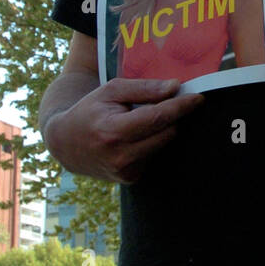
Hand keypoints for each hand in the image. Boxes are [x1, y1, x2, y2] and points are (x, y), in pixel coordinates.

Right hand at [43, 78, 203, 183]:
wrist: (65, 143)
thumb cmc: (90, 111)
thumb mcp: (111, 91)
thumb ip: (144, 88)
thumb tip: (175, 87)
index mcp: (113, 132)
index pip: (157, 118)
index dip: (181, 107)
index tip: (199, 98)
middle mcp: (120, 156)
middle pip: (165, 132)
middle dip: (172, 115)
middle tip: (168, 102)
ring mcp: (125, 171)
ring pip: (163, 143)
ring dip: (161, 129)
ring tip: (140, 120)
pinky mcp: (130, 178)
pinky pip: (154, 154)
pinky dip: (151, 142)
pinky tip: (135, 137)